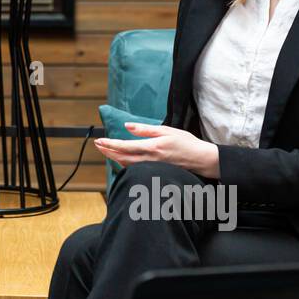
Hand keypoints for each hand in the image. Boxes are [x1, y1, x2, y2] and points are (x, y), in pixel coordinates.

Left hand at [95, 122, 220, 178]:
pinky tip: (121, 160)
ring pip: (128, 165)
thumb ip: (145, 129)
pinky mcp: (155, 172)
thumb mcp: (166, 130)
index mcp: (152, 147)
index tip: (99, 141)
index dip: (110, 144)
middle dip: (108, 151)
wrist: (201, 160)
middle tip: (98, 145)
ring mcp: (152, 168)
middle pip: (122, 157)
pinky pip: (135, 169)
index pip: (125, 147)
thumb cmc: (186, 143)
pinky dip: (125, 164)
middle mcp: (150, 159)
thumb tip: (128, 126)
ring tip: (106, 151)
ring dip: (115, 158)